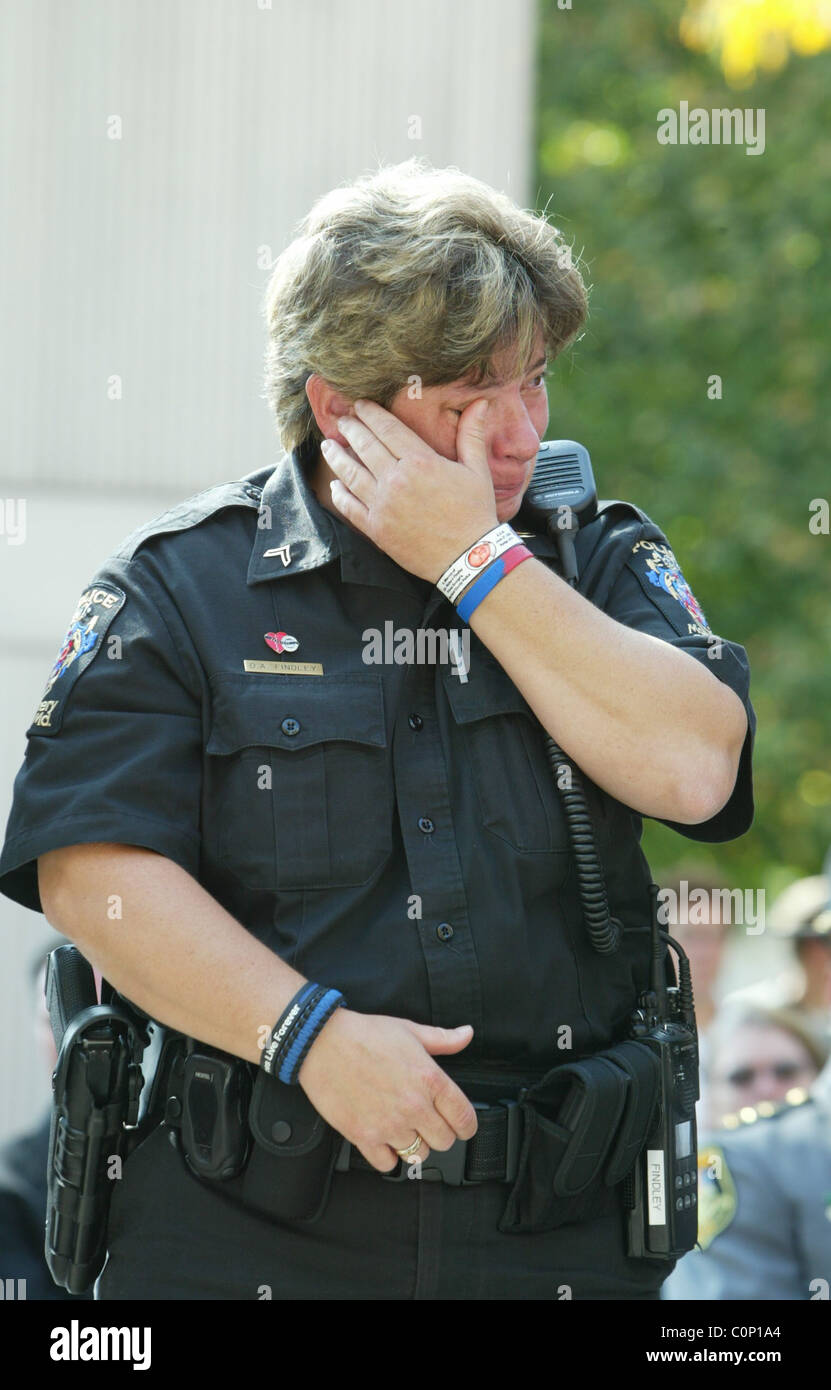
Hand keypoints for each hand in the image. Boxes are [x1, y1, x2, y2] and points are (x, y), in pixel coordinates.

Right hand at [297, 1007, 477, 1171]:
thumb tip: (467, 1034)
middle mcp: (413, 1106)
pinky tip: (384, 1138)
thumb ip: (443, 1038)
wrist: (322, 1043)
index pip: (465, 1118)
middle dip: (440, 1133)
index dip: (467, 1125)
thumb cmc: (364, 1034)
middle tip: (427, 1123)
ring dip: (414, 1144)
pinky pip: (388, 1164)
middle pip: (445, 1141)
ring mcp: (389, 1124)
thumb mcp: (410, 1030)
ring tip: (403, 1128)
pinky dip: (388, 1155)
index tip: (461, 1125)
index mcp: (430, 1079)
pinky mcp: (364, 1136)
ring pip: (418, 1154)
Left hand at [321, 398, 497, 581]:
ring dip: (336, 456)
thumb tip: (481, 403)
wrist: (468, 558)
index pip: (387, 429)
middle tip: (341, 420)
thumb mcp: (477, 471)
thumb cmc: (475, 513)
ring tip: (328, 445)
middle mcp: (396, 480)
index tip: (360, 405)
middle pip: (365, 446)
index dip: (370, 414)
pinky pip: (350, 507)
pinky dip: (339, 494)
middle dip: (350, 429)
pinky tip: (334, 485)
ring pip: (350, 474)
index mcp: (420, 461)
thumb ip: (472, 435)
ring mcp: (383, 505)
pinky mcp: (376, 529)